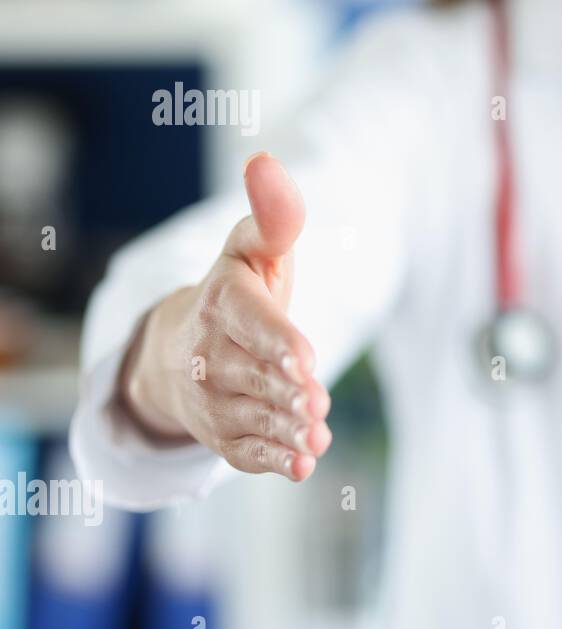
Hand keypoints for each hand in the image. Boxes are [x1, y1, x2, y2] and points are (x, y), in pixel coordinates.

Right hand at [118, 152, 331, 480]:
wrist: (179, 354)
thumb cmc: (238, 295)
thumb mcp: (254, 252)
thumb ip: (272, 217)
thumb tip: (267, 162)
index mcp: (220, 305)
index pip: (252, 326)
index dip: (278, 343)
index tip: (303, 359)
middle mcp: (207, 355)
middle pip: (257, 377)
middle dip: (287, 392)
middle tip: (316, 405)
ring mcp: (211, 401)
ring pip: (256, 417)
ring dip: (287, 429)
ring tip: (316, 437)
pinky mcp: (222, 436)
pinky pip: (248, 452)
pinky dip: (274, 461)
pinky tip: (301, 466)